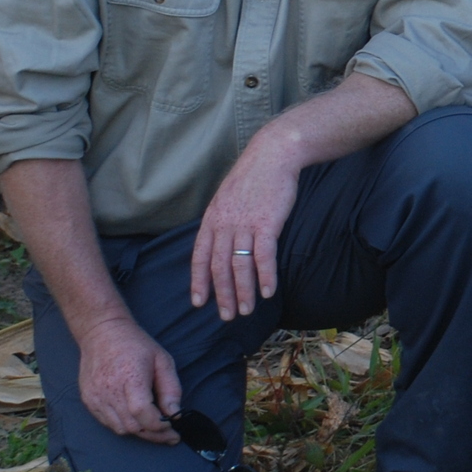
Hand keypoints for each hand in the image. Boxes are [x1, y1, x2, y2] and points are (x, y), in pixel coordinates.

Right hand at [77, 316, 181, 442]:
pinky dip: (123, 425)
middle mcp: (109, 391)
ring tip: (154, 428)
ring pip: (119, 428)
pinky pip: (107, 422)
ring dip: (139, 432)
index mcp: (131, 378)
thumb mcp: (163, 360)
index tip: (174, 429)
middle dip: (154, 434)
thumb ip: (171, 388)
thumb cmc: (136, 345)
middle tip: (169, 435)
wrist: (102, 333)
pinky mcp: (89, 400)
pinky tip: (136, 419)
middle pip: (132, 426)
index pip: (143, 413)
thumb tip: (174, 413)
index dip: (159, 427)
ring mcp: (96, 397)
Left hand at [191, 132, 300, 318]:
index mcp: (212, 219)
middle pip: (218, 266)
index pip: (199, 256)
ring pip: (239, 266)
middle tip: (226, 316)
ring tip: (245, 310)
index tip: (199, 302)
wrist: (274, 155)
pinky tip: (267, 292)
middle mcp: (224, 224)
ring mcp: (245, 225)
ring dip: (243, 291)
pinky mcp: (267, 224)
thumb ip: (222, 220)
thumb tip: (221, 241)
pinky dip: (265, 276)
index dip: (198, 281)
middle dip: (222, 294)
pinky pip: (263, 256)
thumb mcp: (228, 196)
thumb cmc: (253, 176)